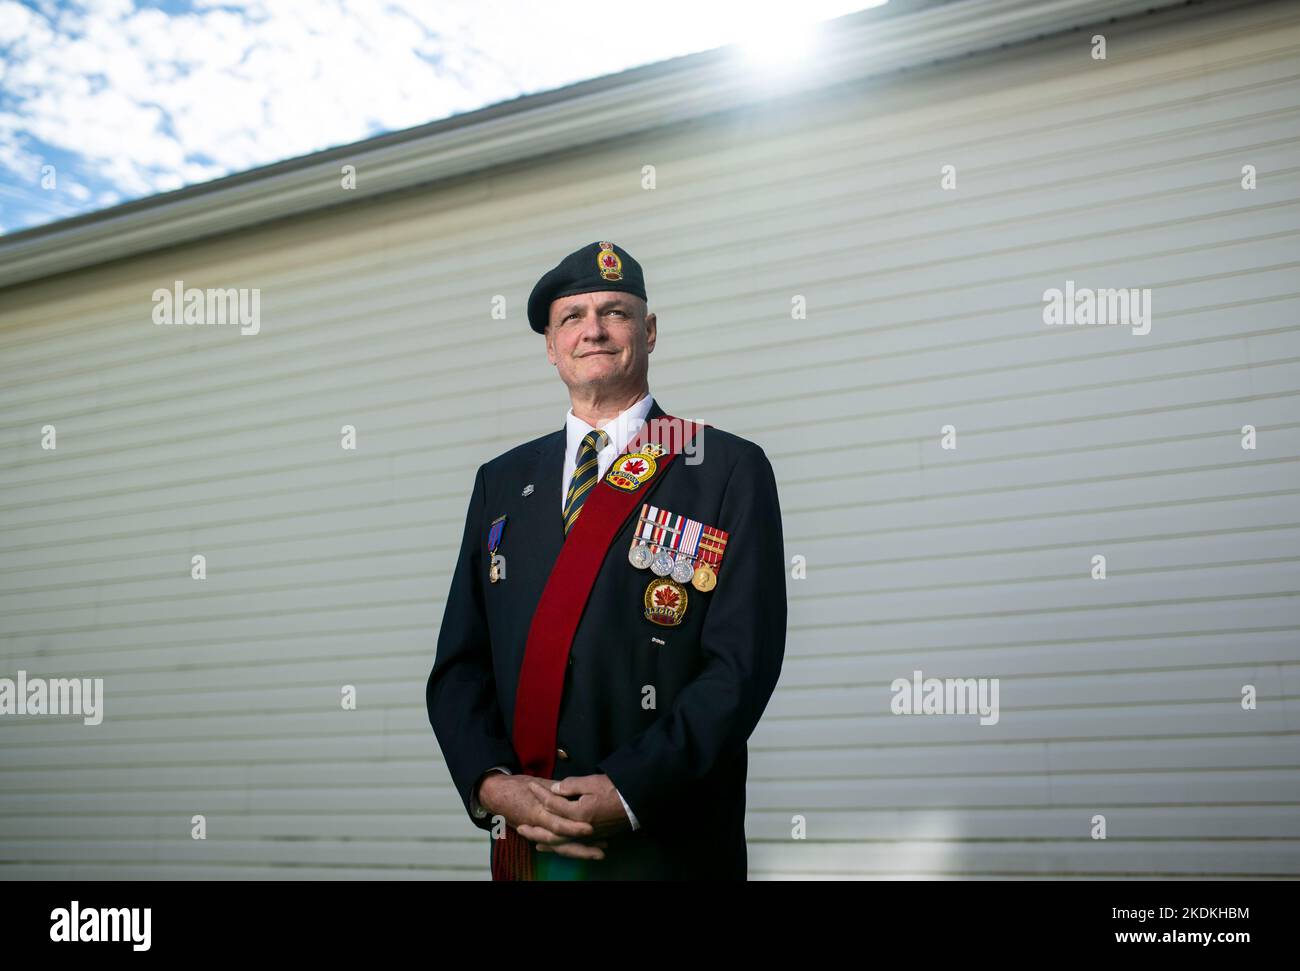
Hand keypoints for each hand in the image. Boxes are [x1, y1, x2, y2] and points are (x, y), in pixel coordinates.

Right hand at [479, 772, 608, 860]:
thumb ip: (555, 788)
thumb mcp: (538, 782)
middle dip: (582, 847)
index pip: (558, 823)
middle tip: (601, 851)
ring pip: (560, 847)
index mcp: (537, 811)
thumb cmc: (516, 785)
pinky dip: (569, 849)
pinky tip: (585, 851)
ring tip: (599, 853)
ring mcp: (537, 832)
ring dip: (580, 851)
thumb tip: (573, 791)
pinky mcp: (537, 834)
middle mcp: (538, 825)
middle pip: (562, 841)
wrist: (495, 794)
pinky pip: (554, 845)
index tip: (591, 828)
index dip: (574, 827)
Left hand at [521, 774, 633, 851]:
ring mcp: (587, 835)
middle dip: (535, 829)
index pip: (553, 804)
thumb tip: (555, 789)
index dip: (541, 793)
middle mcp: (580, 828)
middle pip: (552, 831)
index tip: (531, 786)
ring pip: (562, 842)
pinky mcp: (594, 836)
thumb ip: (571, 786)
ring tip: (533, 842)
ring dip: (546, 842)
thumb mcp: (592, 782)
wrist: (636, 802)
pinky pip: (573, 844)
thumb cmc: (615, 789)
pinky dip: (562, 846)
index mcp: (578, 813)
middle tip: (519, 827)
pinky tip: (556, 845)